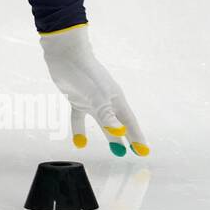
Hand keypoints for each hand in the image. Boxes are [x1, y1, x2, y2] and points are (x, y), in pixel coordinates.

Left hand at [40, 24, 148, 155]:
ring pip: (102, 123)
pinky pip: (79, 118)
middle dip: (126, 138)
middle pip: (119, 124)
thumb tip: (120, 133)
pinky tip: (79, 142)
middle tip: (132, 154)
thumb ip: (108, 116)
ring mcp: (91, 100)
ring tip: (114, 150)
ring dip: (108, 135)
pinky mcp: (76, 99)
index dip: (136, 137)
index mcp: (116, 99)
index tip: (143, 152)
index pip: (130, 123)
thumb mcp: (98, 96)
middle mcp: (106, 101)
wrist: (65, 55)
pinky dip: (80, 129)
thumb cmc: (86, 73)